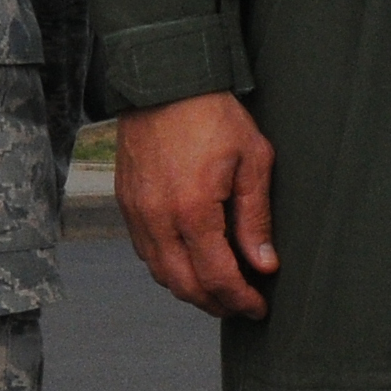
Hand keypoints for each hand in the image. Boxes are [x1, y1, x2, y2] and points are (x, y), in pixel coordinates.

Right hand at [119, 91, 278, 318]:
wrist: (165, 82)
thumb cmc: (213, 115)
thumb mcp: (252, 160)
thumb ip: (256, 217)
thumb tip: (264, 263)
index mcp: (193, 211)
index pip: (216, 277)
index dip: (239, 300)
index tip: (258, 308)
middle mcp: (158, 220)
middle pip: (184, 286)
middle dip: (215, 304)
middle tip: (241, 306)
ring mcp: (137, 214)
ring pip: (161, 274)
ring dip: (190, 290)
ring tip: (220, 290)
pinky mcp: (127, 204)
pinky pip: (146, 253)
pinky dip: (169, 268)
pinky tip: (191, 263)